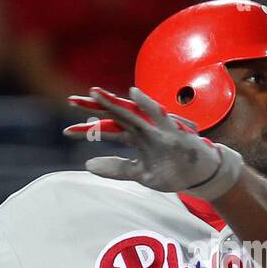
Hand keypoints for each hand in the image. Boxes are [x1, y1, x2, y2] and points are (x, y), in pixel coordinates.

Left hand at [64, 87, 242, 197]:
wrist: (201, 174)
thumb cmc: (172, 169)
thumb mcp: (139, 173)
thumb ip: (116, 168)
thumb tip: (88, 165)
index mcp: (134, 136)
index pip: (105, 129)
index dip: (86, 130)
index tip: (65, 131)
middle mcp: (142, 128)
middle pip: (113, 114)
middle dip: (93, 107)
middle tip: (70, 100)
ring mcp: (156, 127)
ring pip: (130, 111)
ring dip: (113, 101)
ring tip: (94, 93)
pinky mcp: (170, 129)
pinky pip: (157, 113)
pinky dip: (145, 103)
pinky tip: (131, 93)